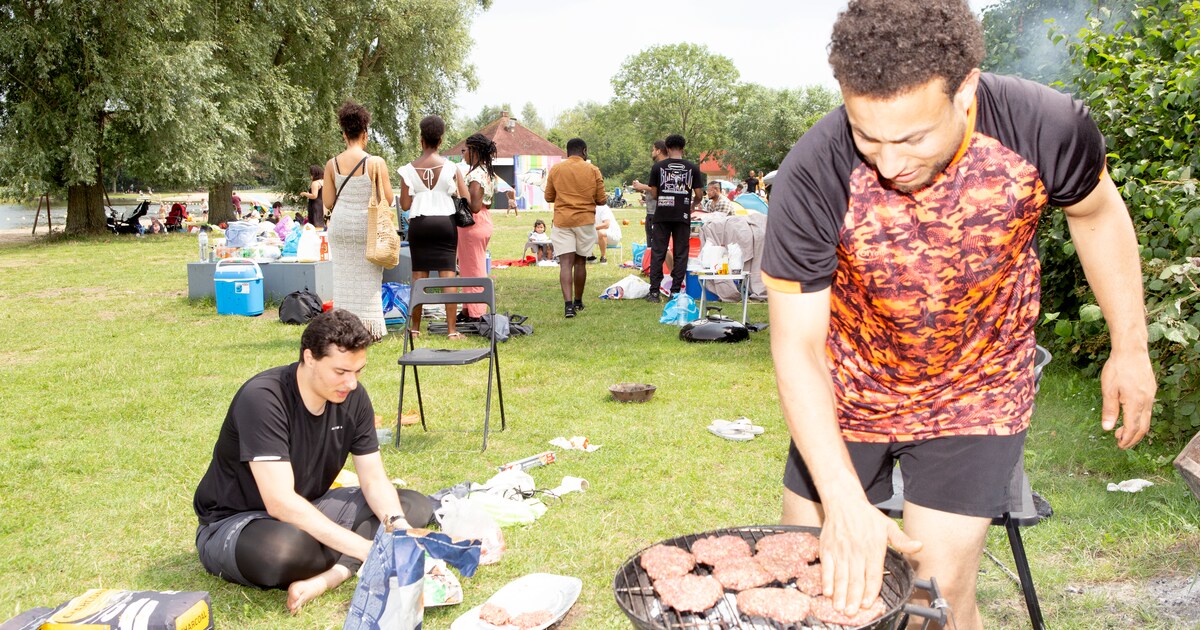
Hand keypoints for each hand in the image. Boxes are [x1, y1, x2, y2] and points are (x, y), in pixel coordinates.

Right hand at [820, 498, 921, 614]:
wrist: (843, 501)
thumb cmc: (867, 516)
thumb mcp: (888, 526)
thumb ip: (902, 540)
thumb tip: (919, 547)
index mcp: (873, 549)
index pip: (872, 574)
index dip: (870, 590)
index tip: (867, 603)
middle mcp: (856, 552)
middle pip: (855, 579)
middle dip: (853, 598)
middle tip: (851, 612)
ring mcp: (840, 551)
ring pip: (840, 576)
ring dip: (840, 594)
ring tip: (839, 607)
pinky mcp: (827, 549)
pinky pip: (826, 568)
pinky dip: (827, 581)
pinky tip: (828, 592)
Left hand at [1099, 348, 1155, 448]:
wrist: (1132, 350)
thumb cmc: (1118, 368)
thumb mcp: (1108, 389)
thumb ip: (1109, 410)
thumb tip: (1107, 428)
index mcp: (1135, 403)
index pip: (1133, 429)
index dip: (1126, 440)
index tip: (1119, 446)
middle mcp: (1146, 402)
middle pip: (1143, 428)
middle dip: (1133, 439)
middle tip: (1121, 443)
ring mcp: (1151, 396)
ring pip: (1147, 419)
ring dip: (1136, 429)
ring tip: (1122, 432)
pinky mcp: (1150, 390)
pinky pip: (1148, 410)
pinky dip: (1140, 419)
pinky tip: (1130, 417)